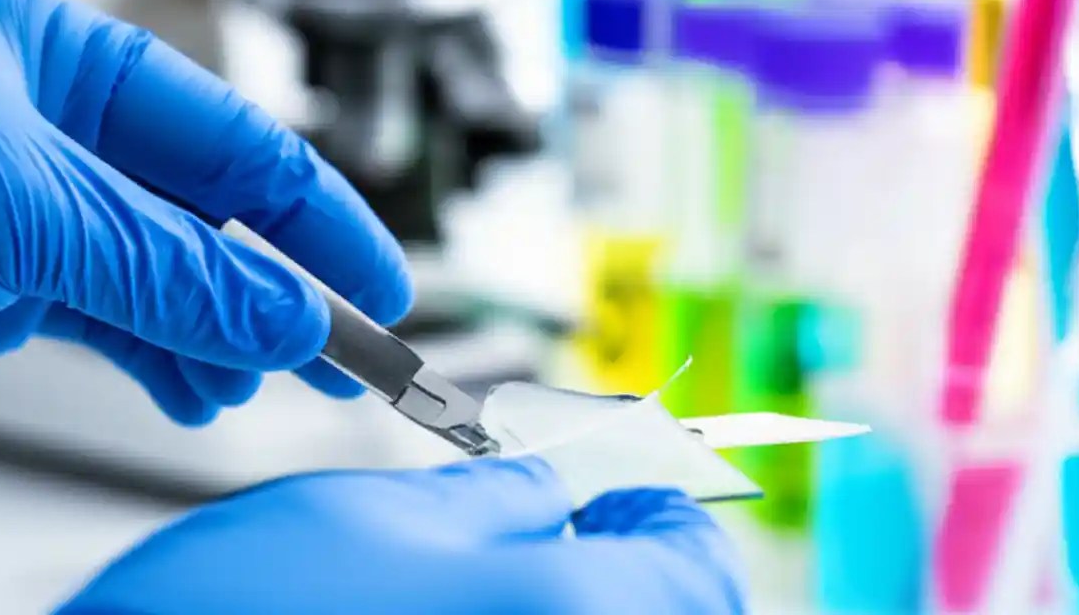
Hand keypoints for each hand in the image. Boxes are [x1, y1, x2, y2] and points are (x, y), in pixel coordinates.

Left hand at [0, 0, 410, 422]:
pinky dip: (167, 359)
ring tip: (266, 384)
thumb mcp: (15, 209)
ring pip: (171, 275)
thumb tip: (287, 314)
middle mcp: (54, 128)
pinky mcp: (4, 282)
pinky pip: (119, 319)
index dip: (314, 218)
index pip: (230, 141)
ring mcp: (33, 210)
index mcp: (63, 60)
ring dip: (226, 335)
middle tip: (346, 350)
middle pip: (209, 212)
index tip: (374, 284)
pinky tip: (199, 389)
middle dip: (279, 286)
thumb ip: (167, 268)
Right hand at [56, 458, 746, 614]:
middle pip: (675, 610)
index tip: (630, 476)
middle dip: (632, 551)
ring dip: (586, 589)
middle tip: (571, 510)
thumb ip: (499, 495)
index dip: (666, 501)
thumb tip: (554, 485)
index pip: (696, 556)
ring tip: (511, 555)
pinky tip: (470, 604)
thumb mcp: (382, 512)